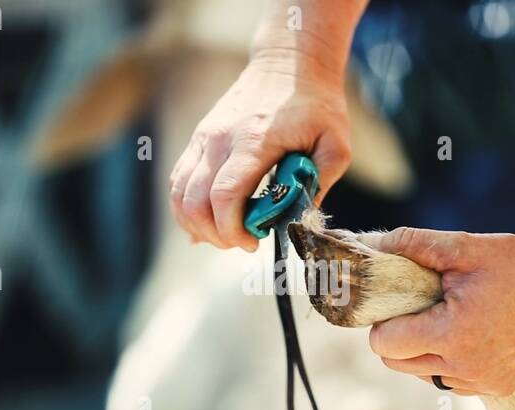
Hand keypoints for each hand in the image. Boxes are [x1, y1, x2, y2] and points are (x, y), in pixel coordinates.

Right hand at [169, 52, 351, 251]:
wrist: (288, 62)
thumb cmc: (315, 103)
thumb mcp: (335, 142)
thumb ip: (321, 181)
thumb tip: (302, 218)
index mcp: (254, 140)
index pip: (225, 195)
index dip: (233, 229)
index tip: (253, 243)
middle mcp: (220, 139)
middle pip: (195, 202)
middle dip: (216, 234)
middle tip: (242, 243)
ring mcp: (204, 138)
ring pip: (179, 194)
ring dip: (196, 224)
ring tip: (225, 235)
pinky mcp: (199, 139)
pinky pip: (179, 181)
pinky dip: (186, 208)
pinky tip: (205, 224)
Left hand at [368, 228, 514, 396]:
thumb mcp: (466, 247)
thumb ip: (415, 244)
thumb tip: (373, 244)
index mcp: (451, 334)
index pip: (384, 342)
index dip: (383, 319)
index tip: (399, 300)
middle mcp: (462, 368)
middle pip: (396, 362)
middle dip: (398, 335)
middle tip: (420, 307)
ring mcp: (479, 383)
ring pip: (420, 374)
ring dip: (421, 350)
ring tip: (447, 319)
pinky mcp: (494, 389)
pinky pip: (448, 381)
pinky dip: (446, 362)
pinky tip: (466, 335)